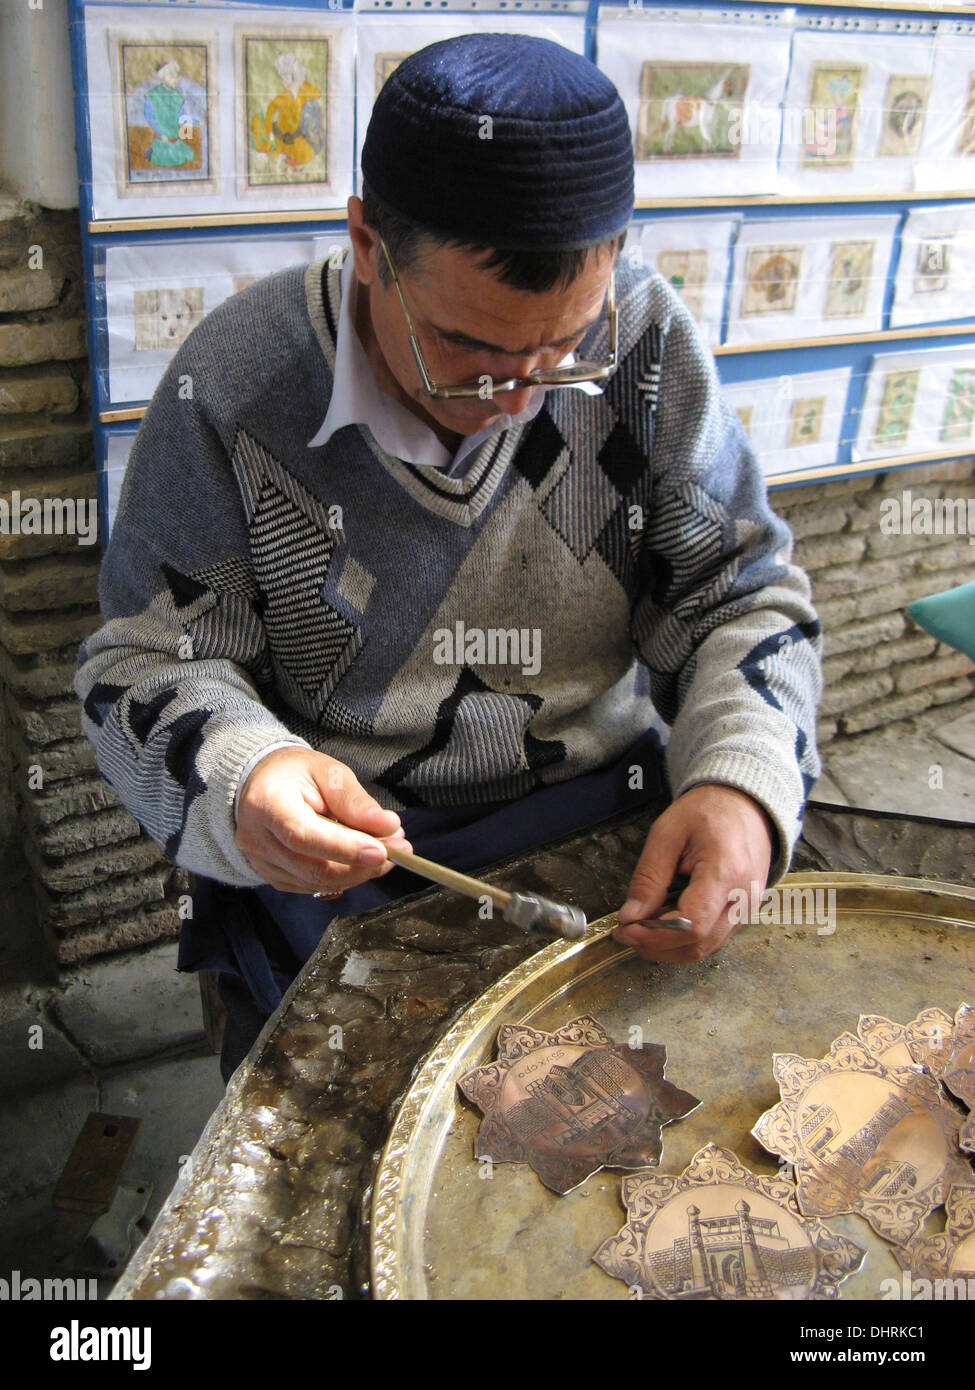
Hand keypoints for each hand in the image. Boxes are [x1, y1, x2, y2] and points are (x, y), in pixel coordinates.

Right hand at [234, 747, 411, 894]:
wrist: (260, 784)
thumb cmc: (294, 774)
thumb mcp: (328, 772)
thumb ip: (356, 801)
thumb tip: (388, 827)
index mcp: (267, 804)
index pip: (304, 835)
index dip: (344, 848)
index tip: (381, 850)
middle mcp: (258, 839)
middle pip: (313, 867)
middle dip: (362, 865)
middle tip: (398, 850)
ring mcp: (262, 862)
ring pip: (317, 882)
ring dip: (358, 872)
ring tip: (384, 849)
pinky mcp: (273, 876)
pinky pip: (313, 886)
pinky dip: (342, 878)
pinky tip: (359, 860)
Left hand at [613, 784, 772, 962]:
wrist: (744, 803)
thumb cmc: (707, 811)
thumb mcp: (667, 834)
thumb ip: (648, 877)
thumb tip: (630, 916)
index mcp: (725, 871)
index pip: (691, 924)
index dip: (654, 935)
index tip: (626, 929)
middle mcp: (744, 897)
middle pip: (699, 944)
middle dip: (657, 946)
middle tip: (626, 933)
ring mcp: (748, 907)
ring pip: (707, 948)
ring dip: (670, 948)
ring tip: (641, 930)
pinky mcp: (745, 911)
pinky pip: (715, 937)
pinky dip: (686, 939)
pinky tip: (664, 924)